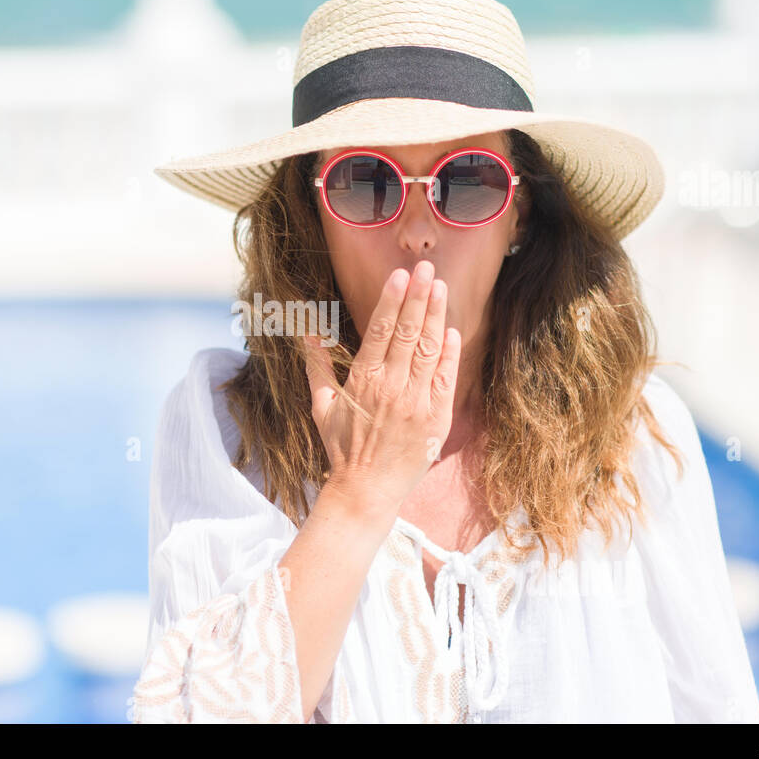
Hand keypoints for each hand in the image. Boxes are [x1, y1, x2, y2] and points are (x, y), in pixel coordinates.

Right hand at [302, 260, 461, 520]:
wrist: (367, 491)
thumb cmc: (342, 448)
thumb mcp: (322, 406)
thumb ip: (316, 366)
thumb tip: (308, 332)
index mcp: (363, 381)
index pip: (381, 330)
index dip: (393, 300)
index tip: (401, 275)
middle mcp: (392, 387)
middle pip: (409, 332)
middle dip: (419, 296)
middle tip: (427, 267)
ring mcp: (416, 402)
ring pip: (429, 349)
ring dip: (436, 315)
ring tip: (441, 287)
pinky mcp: (436, 418)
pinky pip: (445, 378)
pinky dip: (450, 353)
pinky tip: (451, 329)